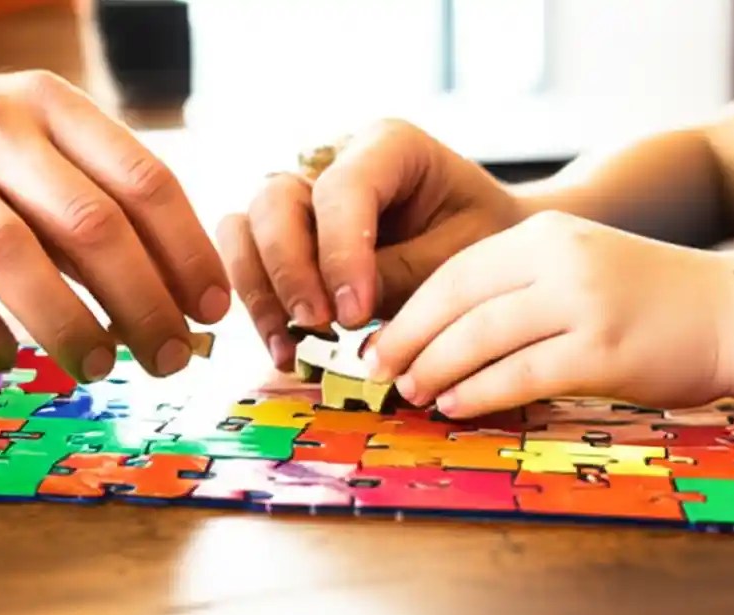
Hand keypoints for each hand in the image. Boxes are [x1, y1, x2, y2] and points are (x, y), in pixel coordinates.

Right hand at [216, 119, 524, 370]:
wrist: (490, 246)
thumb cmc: (483, 239)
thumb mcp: (463, 256)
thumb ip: (405, 274)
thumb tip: (343, 311)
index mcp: (387, 146)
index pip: (342, 189)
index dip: (339, 253)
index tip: (353, 314)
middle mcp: (331, 164)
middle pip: (275, 200)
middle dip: (289, 268)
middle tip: (318, 325)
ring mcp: (301, 199)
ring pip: (244, 228)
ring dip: (259, 291)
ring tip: (289, 349)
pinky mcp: (285, 238)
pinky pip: (246, 260)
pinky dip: (256, 304)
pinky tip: (285, 349)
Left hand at [364, 211, 733, 417]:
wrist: (732, 313)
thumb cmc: (645, 300)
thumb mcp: (577, 267)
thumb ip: (517, 288)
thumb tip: (441, 334)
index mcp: (546, 236)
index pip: (455, 272)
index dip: (410, 310)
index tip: (379, 340)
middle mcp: (560, 260)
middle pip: (458, 302)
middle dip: (409, 340)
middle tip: (380, 371)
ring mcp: (583, 303)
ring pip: (481, 338)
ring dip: (437, 370)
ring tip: (412, 392)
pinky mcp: (603, 350)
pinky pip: (521, 374)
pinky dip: (480, 393)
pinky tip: (456, 406)